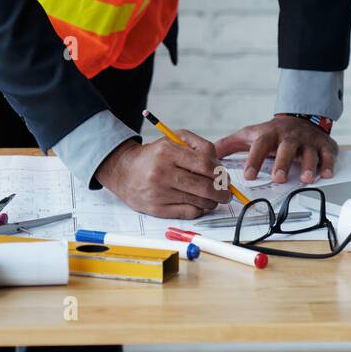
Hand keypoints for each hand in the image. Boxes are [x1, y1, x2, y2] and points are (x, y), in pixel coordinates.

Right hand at [94, 133, 232, 218]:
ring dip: (212, 201)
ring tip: (213, 198)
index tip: (224, 176)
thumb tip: (219, 166)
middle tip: (226, 193)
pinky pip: (189, 213)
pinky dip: (199, 209)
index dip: (219, 172)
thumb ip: (197, 145)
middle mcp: (162, 173)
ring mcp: (159, 193)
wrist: (123, 171)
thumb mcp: (172, 139)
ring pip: (199, 202)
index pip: (204, 164)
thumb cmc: (153, 156)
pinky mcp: (157, 209)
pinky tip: (198, 203)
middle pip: (204, 186)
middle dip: (222, 192)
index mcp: (167, 152)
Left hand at [215, 116, 338, 184]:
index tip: (249, 175)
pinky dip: (328, 164)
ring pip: (309, 152)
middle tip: (278, 178)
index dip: (254, 160)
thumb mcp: (250, 135)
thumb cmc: (273, 133)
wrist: (300, 118)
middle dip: (282, 162)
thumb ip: (229, 145)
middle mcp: (289, 137)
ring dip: (307, 165)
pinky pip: (328, 155)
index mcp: (270, 135)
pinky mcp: (324, 146)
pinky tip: (325, 174)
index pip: (260, 146)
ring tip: (304, 178)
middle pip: (286, 148)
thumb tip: (208, 154)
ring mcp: (308, 141)